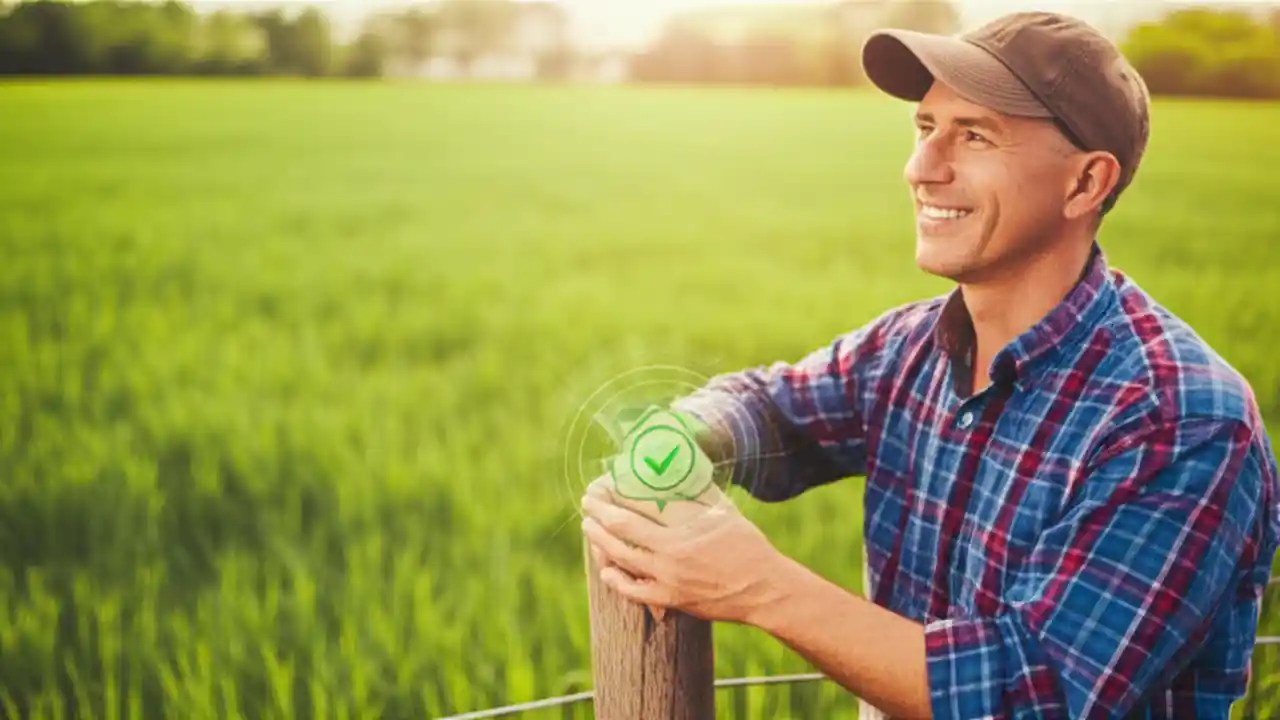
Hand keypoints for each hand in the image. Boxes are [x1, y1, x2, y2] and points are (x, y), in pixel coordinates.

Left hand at [580, 475, 787, 625]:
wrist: (763, 588)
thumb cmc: (746, 545)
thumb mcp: (725, 510)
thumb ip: (700, 490)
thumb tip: (684, 464)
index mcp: (686, 526)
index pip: (642, 503)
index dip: (619, 491)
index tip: (607, 483)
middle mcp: (672, 552)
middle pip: (622, 527)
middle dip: (600, 511)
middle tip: (588, 499)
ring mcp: (668, 578)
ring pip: (621, 557)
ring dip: (600, 539)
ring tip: (590, 526)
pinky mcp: (670, 600)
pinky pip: (633, 591)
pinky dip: (616, 579)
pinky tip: (606, 568)